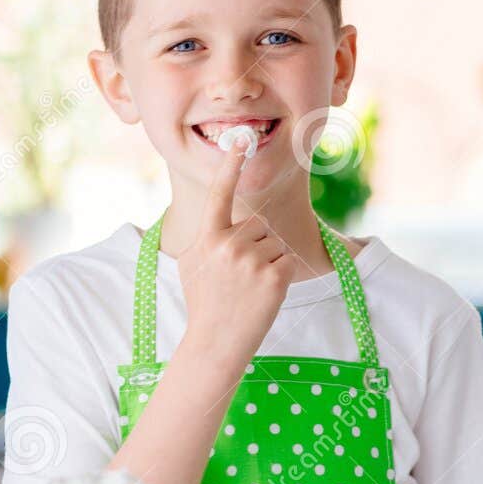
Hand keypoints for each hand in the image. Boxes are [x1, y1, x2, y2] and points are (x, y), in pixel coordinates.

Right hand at [175, 147, 292, 369]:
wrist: (215, 343)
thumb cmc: (204, 304)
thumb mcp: (194, 264)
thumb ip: (209, 237)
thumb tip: (228, 219)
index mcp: (207, 237)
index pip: (220, 194)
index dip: (230, 166)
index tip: (241, 140)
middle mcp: (228, 243)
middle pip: (258, 225)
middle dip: (256, 245)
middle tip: (240, 276)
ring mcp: (252, 260)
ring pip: (275, 243)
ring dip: (269, 261)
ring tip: (249, 287)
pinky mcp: (274, 276)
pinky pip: (288, 260)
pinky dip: (282, 275)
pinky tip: (264, 293)